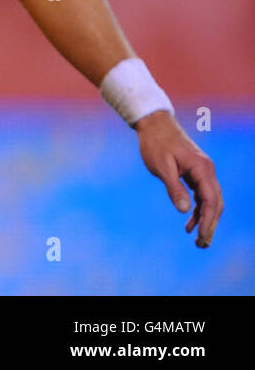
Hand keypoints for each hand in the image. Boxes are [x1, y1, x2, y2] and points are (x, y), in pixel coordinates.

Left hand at [134, 110, 222, 246]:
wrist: (154, 123)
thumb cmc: (155, 143)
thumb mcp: (161, 166)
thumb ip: (174, 188)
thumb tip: (185, 210)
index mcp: (202, 169)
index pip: (211, 201)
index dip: (208, 221)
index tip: (202, 237)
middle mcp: (207, 171)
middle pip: (215, 203)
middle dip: (210, 225)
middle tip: (202, 245)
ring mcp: (202, 171)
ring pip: (210, 201)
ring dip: (205, 219)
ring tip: (197, 239)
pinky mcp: (195, 172)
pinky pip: (201, 194)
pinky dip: (197, 209)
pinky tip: (189, 222)